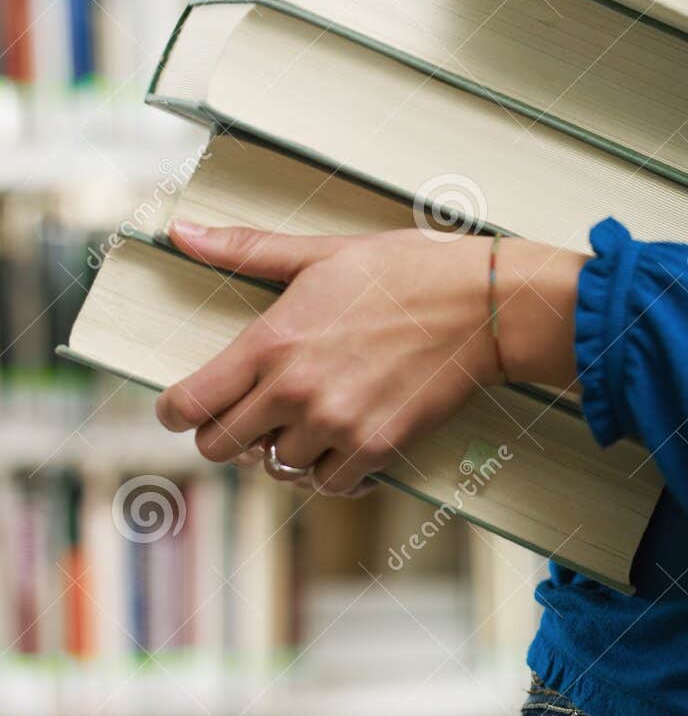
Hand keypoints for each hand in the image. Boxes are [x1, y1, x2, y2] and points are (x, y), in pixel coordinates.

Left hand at [155, 221, 583, 494]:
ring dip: (281, 449)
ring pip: (273, 468)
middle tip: (250, 411)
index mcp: (273, 341)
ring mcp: (336, 424)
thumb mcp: (320, 254)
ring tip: (305, 418)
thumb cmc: (406, 270)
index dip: (177, 412)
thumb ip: (245, 250)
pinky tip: (340, 441)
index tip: (187, 406)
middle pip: (220, 447)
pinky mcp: (376, 447)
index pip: (189, 404)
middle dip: (226, 432)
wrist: (482, 304)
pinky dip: (327, 471)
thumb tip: (181, 231)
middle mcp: (295, 390)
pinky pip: (327, 485)